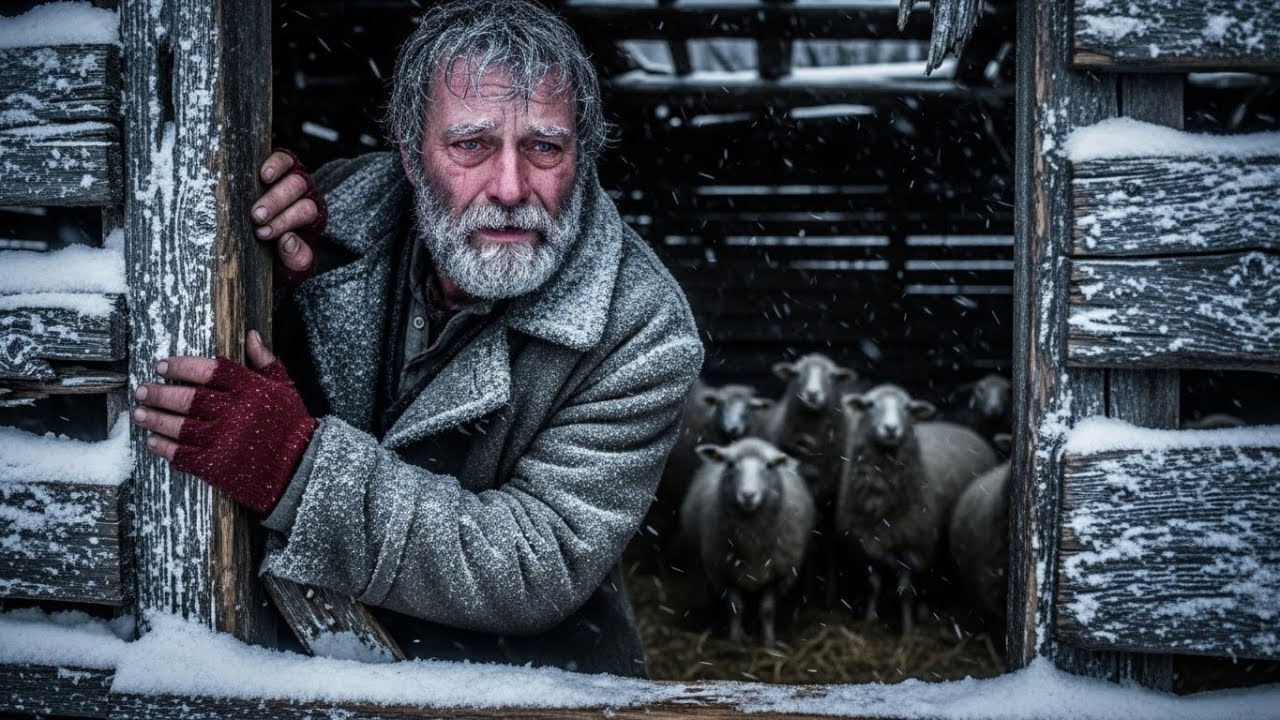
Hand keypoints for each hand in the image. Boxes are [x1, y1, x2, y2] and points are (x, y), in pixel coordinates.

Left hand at [132, 330, 317, 513]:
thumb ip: (265, 361)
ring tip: (140, 412)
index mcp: (250, 389)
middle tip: (142, 389)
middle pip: (187, 398)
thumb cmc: (290, 424)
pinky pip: (182, 454)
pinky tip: (153, 441)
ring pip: (178, 426)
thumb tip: (250, 335)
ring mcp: (223, 440)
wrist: (299, 468)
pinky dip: (164, 447)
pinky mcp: (216, 465)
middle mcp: (234, 412)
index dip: (181, 366)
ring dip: (154, 419)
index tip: (162, 365)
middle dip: (159, 393)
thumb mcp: (283, 387)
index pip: (208, 370)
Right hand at [253, 149, 326, 285]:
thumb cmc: (281, 249)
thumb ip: (296, 257)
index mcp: (313, 216)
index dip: (285, 222)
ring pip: (293, 176)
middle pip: (299, 193)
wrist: (272, 238)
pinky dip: (275, 164)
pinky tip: (263, 174)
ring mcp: (295, 177)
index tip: (265, 233)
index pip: (305, 213)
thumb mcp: (292, 261)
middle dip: (276, 205)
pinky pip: (284, 159)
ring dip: (274, 190)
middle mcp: (307, 194)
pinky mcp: (282, 164)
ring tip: (256, 203)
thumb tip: (287, 241)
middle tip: (257, 218)